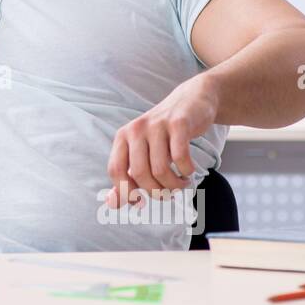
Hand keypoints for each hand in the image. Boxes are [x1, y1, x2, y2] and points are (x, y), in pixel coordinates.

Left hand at [105, 75, 218, 208]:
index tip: (140, 203)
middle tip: (168, 194)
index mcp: (123, 137)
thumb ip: (127, 177)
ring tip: (181, 183)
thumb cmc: (165, 133)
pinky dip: (186, 171)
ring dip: (174, 184)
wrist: (192, 100)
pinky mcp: (179, 123)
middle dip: (155, 192)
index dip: (126, 191)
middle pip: (139, 174)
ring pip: (160, 169)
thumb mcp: (142, 151)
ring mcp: (157, 125)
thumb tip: (111, 204)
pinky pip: (180, 157)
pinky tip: (189, 171)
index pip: (115, 170)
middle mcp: (136, 129)